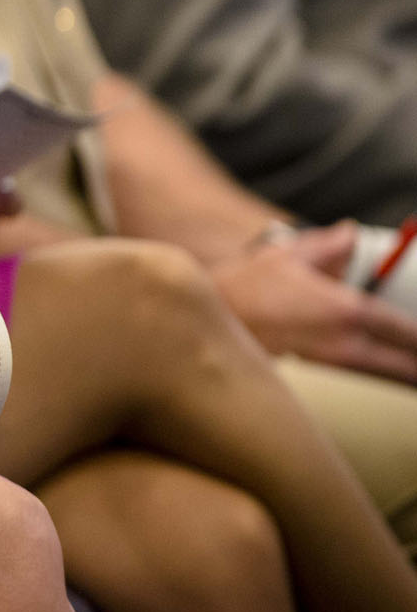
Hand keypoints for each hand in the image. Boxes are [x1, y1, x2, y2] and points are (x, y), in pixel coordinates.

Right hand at [214, 225, 416, 382]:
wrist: (215, 317)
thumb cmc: (248, 285)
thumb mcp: (290, 254)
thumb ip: (330, 245)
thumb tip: (352, 234)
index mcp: (346, 310)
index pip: (407, 330)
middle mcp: (346, 342)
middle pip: (405, 366)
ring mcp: (332, 362)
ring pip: (386, 377)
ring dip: (407, 374)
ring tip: (416, 372)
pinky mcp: (318, 371)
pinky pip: (363, 376)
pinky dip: (382, 374)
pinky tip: (390, 371)